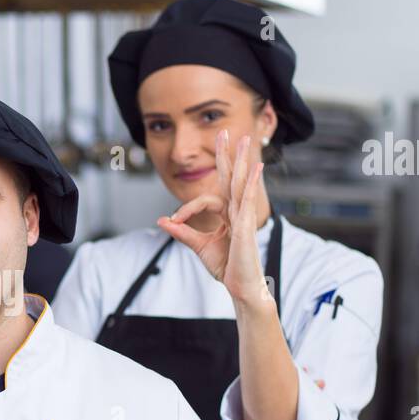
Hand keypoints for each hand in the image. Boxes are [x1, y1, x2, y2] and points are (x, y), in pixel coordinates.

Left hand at [156, 129, 269, 308]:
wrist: (241, 287)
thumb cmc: (227, 268)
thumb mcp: (199, 246)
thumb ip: (182, 232)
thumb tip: (162, 221)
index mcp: (228, 216)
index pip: (206, 200)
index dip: (186, 208)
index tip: (171, 221)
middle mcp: (237, 212)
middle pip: (232, 177)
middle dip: (228, 155)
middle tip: (226, 132)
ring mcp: (243, 217)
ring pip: (241, 183)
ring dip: (242, 160)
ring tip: (245, 139)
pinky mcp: (246, 226)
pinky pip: (246, 200)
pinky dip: (250, 184)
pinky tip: (256, 167)